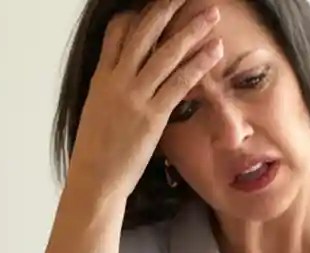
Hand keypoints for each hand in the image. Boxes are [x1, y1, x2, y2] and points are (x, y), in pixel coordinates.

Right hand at [69, 0, 222, 195]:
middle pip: (144, 33)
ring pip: (166, 52)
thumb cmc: (98, 152)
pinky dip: (199, 63)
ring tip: (211, 13)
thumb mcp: (99, 111)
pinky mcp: (152, 115)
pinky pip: (179, 82)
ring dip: (191, 29)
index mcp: (102, 77)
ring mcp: (134, 96)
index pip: (117, 32)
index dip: (139, 15)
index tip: (156, 4)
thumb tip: (127, 80)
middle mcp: (117, 80)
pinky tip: (215, 50)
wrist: (94, 178)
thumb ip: (114, 90)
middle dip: (166, 9)